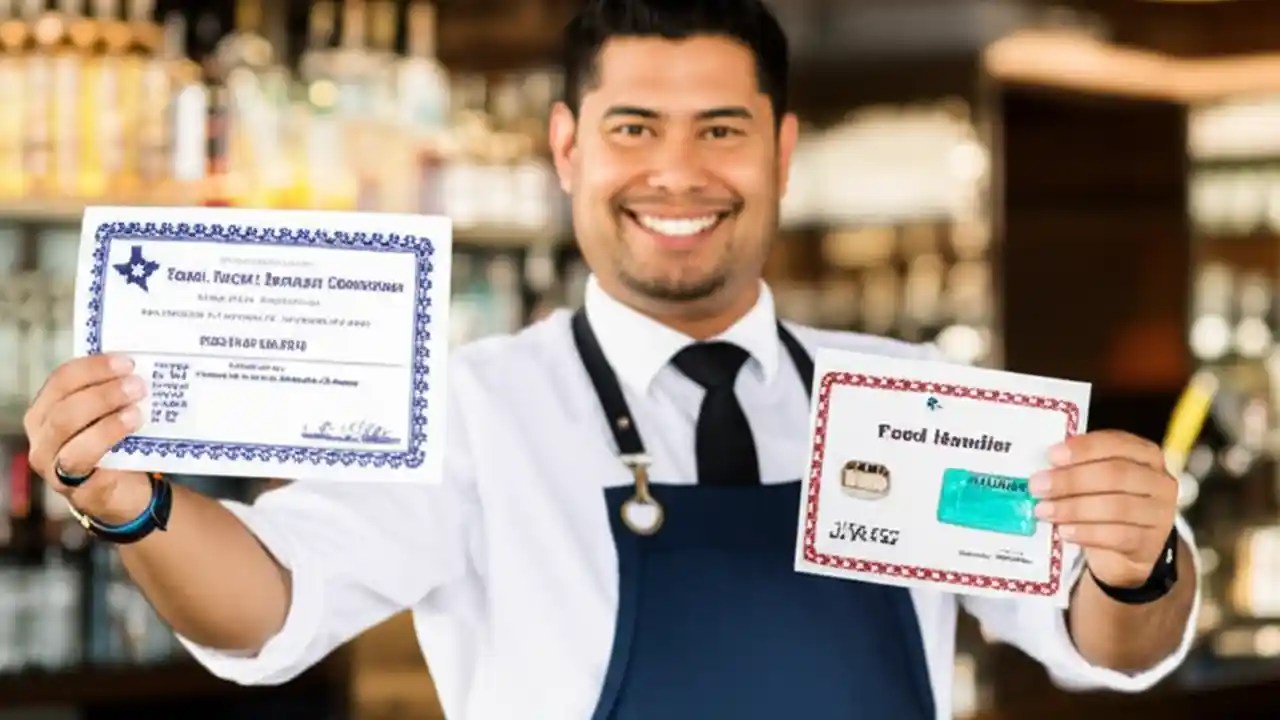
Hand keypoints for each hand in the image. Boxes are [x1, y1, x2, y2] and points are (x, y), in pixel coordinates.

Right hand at [23, 353, 152, 520]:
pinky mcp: (69, 485)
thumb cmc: (115, 445)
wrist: (124, 492)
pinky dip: (107, 438)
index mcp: (47, 409)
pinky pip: (81, 458)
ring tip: (136, 408)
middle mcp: (41, 435)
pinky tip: (131, 427)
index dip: (93, 367)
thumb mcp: (108, 416)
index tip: (126, 361)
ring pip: (66, 429)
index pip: (62, 379)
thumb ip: (112, 393)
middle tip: (137, 385)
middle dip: (103, 391)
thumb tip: (138, 366)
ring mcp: (51, 463)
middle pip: (64, 405)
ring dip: (105, 414)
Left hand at [1028, 430, 1176, 588]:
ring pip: (1117, 507)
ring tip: (1044, 511)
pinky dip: (1087, 533)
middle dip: (1071, 480)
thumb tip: (1043, 468)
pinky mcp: (1150, 543)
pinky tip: (1065, 532)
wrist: (1125, 550)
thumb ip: (1077, 468)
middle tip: (1038, 486)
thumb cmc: (1104, 503)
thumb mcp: (1094, 480)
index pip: (1116, 443)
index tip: (1052, 455)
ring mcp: (1159, 513)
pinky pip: (1118, 536)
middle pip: (1115, 475)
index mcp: (1144, 454)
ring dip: (1074, 508)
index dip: (1084, 448)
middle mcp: (1158, 480)